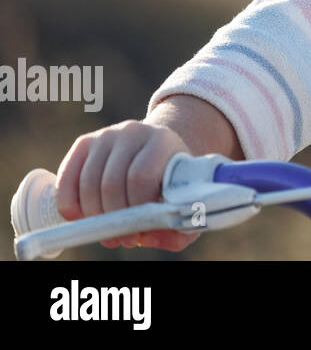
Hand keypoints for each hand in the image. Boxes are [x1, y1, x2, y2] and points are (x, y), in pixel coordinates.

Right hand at [55, 120, 202, 251]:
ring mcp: (106, 135)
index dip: (135, 209)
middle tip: (121, 238)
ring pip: (88, 183)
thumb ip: (177, 227)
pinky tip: (80, 218)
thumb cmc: (170, 181)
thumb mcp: (183, 201)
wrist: (156, 149)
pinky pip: (67, 178)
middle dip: (112, 218)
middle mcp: (132, 132)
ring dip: (93, 216)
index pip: (140, 177)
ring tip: (106, 231)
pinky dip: (69, 203)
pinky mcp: (84, 143)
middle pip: (111, 182)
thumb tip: (146, 236)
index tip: (138, 232)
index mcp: (162, 141)